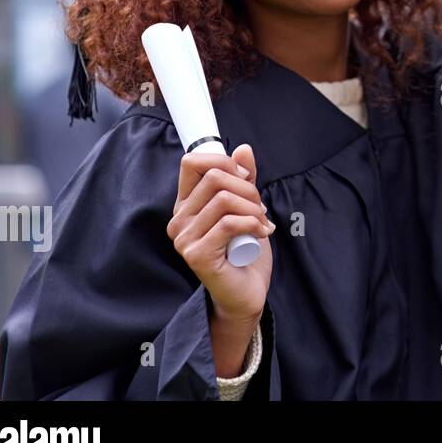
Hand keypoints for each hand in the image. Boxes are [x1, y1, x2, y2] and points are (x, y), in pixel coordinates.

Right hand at [167, 143, 273, 374]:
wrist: (246, 293)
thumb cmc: (245, 251)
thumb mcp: (247, 208)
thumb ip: (244, 179)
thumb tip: (243, 149)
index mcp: (187, 204)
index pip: (192, 162)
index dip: (223, 161)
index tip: (245, 178)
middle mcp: (179, 220)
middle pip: (215, 177)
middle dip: (248, 188)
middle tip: (260, 208)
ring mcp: (184, 238)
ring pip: (225, 199)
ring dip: (254, 209)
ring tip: (262, 224)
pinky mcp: (196, 254)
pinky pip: (228, 223)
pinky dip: (252, 224)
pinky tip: (261, 234)